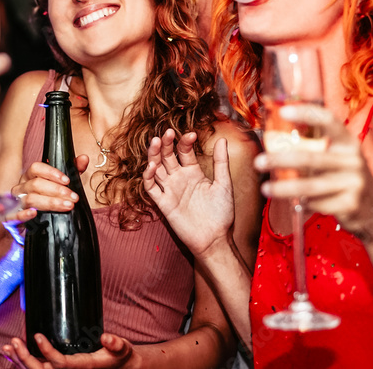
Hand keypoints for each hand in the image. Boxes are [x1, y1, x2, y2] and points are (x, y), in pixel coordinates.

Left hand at [4, 333, 133, 367]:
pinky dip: (21, 360)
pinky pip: (38, 368)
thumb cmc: (118, 357)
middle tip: (15, 341)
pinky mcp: (57, 368)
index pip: (60, 364)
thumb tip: (106, 338)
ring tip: (8, 345)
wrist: (118, 367)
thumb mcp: (122, 349)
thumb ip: (116, 344)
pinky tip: (11, 351)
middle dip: (26, 358)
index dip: (47, 352)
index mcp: (82, 367)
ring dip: (20, 360)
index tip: (38, 336)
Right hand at [8, 154, 88, 222]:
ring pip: (30, 199)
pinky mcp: (11, 218)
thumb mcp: (62, 184)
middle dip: (57, 190)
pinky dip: (23, 214)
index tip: (67, 180)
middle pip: (35, 184)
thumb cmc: (47, 199)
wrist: (35, 222)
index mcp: (29, 176)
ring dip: (50, 203)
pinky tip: (34, 214)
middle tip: (73, 197)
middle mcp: (21, 187)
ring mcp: (15, 202)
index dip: (51, 173)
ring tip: (67, 206)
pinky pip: (14, 215)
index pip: (36, 168)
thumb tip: (84, 158)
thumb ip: (73, 170)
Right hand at [142, 129, 234, 256]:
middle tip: (167, 132)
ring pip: (156, 168)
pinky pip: (151, 188)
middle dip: (166, 143)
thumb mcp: (224, 184)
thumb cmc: (222, 213)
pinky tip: (152, 166)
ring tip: (156, 142)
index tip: (191, 135)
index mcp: (193, 172)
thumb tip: (222, 139)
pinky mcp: (163, 203)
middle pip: (167, 156)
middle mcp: (179, 178)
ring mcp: (170, 190)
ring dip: (154, 155)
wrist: (215, 240)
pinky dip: (149, 176)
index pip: (184, 152)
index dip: (185, 142)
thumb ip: (221, 162)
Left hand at [256, 104, 372, 240]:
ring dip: (284, 188)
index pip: (329, 121)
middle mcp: (353, 160)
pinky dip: (302, 203)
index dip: (307, 114)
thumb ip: (316, 148)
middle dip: (280, 160)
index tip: (284, 111)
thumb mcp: (339, 158)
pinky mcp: (351, 205)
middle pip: (311, 158)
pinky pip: (317, 203)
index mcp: (348, 143)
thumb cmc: (346, 178)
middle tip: (258, 162)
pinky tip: (294, 203)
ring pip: (311, 185)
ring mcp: (354, 183)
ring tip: (265, 188)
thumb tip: (274, 138)